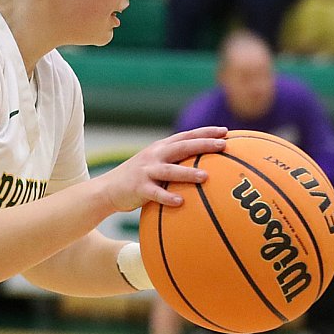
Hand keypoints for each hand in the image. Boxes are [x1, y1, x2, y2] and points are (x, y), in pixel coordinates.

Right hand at [99, 126, 227, 213]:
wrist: (108, 189)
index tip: (226, 131)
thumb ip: (175, 162)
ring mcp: (146, 171)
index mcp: (161, 148)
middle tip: (222, 145)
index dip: (206, 132)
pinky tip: (180, 202)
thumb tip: (205, 167)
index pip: (186, 136)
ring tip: (205, 176)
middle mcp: (155, 155)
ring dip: (188, 173)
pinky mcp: (138, 187)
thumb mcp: (155, 164)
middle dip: (203, 145)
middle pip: (182, 147)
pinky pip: (155, 193)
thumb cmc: (139, 179)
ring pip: (170, 170)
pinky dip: (167, 197)